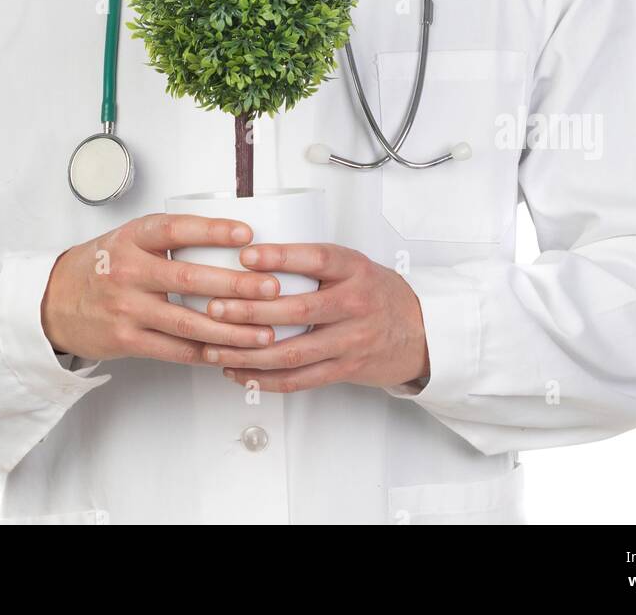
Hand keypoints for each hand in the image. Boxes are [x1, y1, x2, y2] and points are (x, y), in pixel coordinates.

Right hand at [41, 213, 282, 365]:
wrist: (52, 301)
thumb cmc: (100, 267)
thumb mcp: (126, 239)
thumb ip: (167, 239)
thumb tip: (227, 239)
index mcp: (132, 238)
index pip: (176, 229)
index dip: (213, 231)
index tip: (247, 235)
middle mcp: (128, 271)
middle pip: (189, 278)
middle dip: (236, 285)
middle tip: (271, 289)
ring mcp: (126, 308)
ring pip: (187, 321)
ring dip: (231, 330)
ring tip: (264, 333)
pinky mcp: (126, 340)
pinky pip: (174, 349)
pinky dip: (206, 353)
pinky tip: (232, 353)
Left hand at [198, 242, 429, 392]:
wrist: (420, 333)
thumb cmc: (378, 294)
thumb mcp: (355, 266)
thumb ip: (316, 264)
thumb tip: (256, 256)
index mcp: (354, 270)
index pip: (316, 259)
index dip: (280, 258)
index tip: (245, 256)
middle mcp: (353, 304)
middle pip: (297, 309)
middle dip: (250, 311)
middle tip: (214, 308)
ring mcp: (350, 340)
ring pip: (293, 351)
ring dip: (249, 353)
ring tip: (215, 348)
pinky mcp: (345, 369)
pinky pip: (300, 379)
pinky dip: (266, 380)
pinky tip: (240, 373)